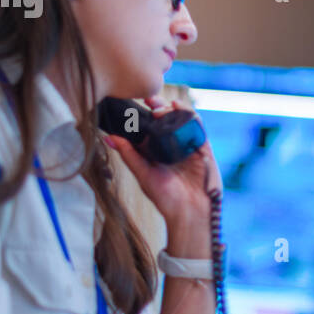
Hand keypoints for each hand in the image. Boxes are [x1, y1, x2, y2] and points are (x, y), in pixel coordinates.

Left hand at [104, 95, 221, 225]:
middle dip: (158, 107)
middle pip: (167, 120)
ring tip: (160, 106)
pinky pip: (197, 126)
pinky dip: (189, 115)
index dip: (144, 115)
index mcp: (158, 152)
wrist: (189, 212)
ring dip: (172, 109)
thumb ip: (128, 155)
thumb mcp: (143, 174)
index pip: (151, 128)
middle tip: (148, 100)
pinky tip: (178, 107)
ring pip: (182, 120)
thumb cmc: (165, 198)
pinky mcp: (203, 147)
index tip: (133, 105)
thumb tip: (110, 137)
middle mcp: (173, 146)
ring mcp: (189, 146)